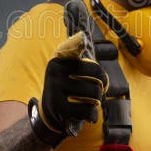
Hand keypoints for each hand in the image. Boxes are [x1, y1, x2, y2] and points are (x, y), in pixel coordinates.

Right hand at [28, 32, 108, 146]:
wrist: (48, 112)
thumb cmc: (65, 86)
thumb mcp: (66, 67)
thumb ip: (74, 51)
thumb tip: (81, 35)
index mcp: (58, 60)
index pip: (90, 63)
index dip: (100, 73)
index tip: (101, 79)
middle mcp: (55, 72)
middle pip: (96, 79)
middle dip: (101, 88)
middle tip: (99, 92)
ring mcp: (55, 90)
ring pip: (93, 94)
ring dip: (97, 101)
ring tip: (93, 102)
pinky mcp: (59, 109)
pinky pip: (87, 110)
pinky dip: (92, 115)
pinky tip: (89, 115)